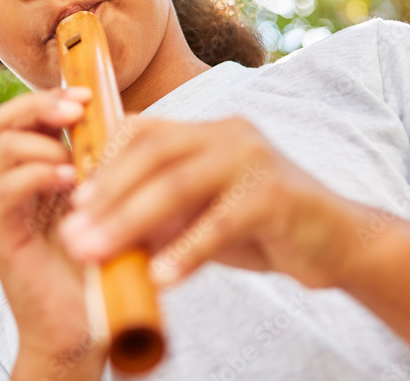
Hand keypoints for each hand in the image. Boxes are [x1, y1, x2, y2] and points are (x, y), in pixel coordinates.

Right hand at [0, 85, 106, 376]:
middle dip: (40, 104)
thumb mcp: (112, 203)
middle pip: (4, 120)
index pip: (26, 114)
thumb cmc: (103, 261)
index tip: (88, 93)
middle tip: (76, 107)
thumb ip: (111, 166)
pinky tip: (69, 181)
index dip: (51, 95)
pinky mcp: (3, 234)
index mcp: (38, 170)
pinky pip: (6, 189)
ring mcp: (5, 207)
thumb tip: (137, 120)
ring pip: (3, 146)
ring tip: (75, 159)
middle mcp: (15, 182)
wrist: (84, 326)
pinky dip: (37, 174)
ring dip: (43, 141)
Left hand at [56, 115, 365, 289]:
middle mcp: (230, 134)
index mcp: (209, 131)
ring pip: (180, 184)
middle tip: (75, 235)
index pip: (145, 131)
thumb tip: (96, 229)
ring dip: (132, 221)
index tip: (75, 199)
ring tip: (99, 254)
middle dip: (108, 196)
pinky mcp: (277, 195)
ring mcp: (255, 160)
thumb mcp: (203, 213)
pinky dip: (187, 250)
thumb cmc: (261, 226)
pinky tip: (160, 277)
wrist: (335, 241)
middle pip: (155, 154)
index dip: (106, 161)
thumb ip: (160, 213)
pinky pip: (222, 222)